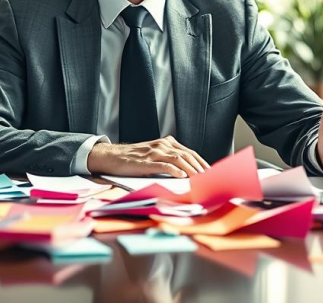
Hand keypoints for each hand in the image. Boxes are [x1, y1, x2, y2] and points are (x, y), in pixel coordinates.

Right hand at [87, 136, 209, 177]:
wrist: (112, 156)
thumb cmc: (133, 159)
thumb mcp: (154, 154)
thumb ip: (169, 158)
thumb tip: (187, 172)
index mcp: (166, 143)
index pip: (190, 152)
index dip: (201, 162)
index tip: (211, 172)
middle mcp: (162, 145)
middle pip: (187, 155)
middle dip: (200, 167)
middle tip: (210, 178)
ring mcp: (154, 152)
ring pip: (179, 159)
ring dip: (192, 170)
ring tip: (200, 179)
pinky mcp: (146, 162)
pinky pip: (164, 165)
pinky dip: (176, 171)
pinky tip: (182, 177)